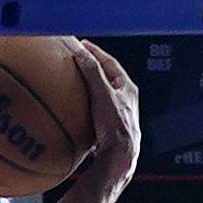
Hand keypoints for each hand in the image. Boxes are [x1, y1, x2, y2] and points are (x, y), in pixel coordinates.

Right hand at [67, 41, 142, 191]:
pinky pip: (97, 110)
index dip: (95, 52)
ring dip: (89, 87)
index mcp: (127, 88)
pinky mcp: (111, 129)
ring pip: (103, 94)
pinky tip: (75, 110)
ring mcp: (119, 115)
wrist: (119, 158)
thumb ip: (92, 72)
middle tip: (77, 60)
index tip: (81, 45)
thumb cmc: (114, 126)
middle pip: (107, 77)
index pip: (110, 63)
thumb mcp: (102, 94)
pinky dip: (86, 105)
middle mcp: (126, 100)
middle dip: (92, 68)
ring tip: (74, 82)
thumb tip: (81, 52)